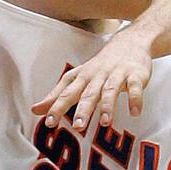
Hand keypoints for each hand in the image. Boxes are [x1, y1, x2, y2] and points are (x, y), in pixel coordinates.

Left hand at [32, 28, 151, 135]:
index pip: (67, 93)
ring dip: (107, 106)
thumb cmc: (100, 66)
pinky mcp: (136, 75)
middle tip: (78, 127)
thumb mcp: (77, 78)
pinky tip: (135, 113)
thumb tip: (34, 110)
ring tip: (104, 123)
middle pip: (88, 93)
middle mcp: (98, 76)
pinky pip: (135, 88)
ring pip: (110, 90)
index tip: (49, 123)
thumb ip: (58, 95)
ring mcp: (117, 74)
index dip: (58, 107)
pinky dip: (135, 99)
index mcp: (82, 77)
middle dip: (83, 109)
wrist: (129, 42)